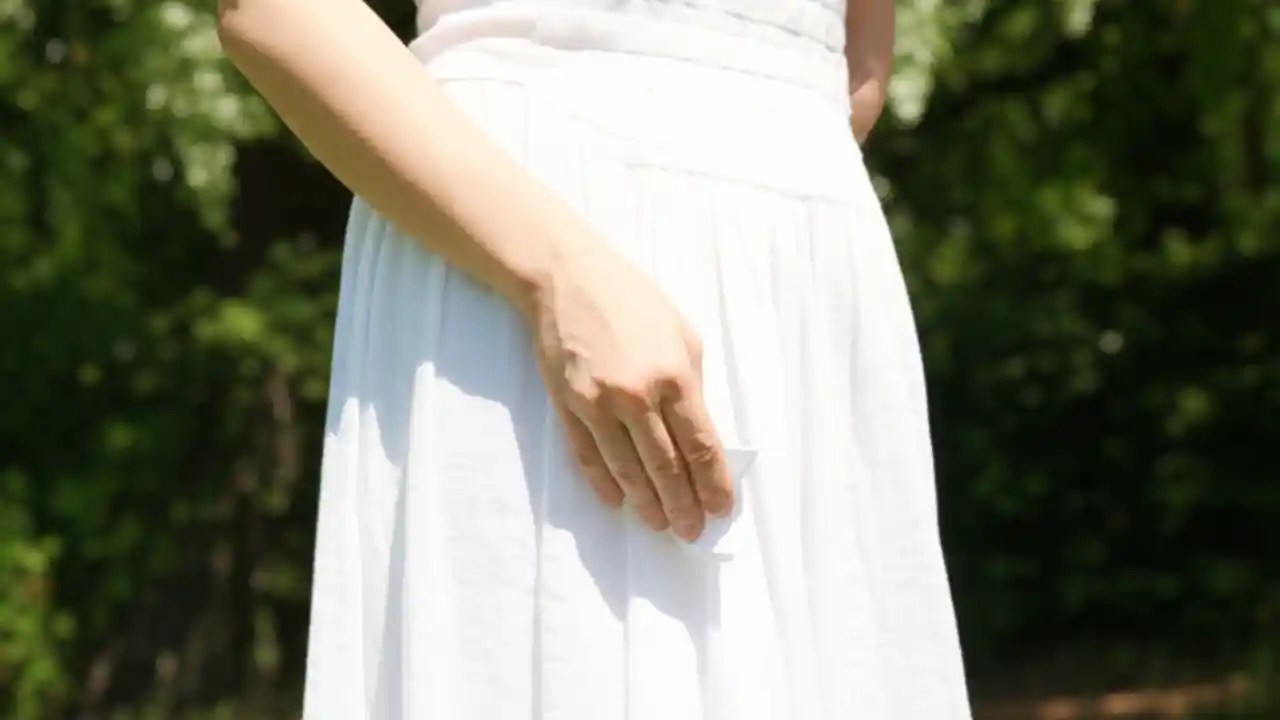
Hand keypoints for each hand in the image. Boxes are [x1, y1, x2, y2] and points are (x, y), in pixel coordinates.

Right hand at [528, 243, 734, 541]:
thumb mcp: (681, 335)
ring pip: (627, 470)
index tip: (721, 509)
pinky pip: (588, 456)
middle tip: (691, 532)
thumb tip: (697, 433)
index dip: (712, 483)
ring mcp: (598, 405)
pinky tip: (618, 502)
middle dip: (682, 505)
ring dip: (646, 503)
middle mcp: (637, 397)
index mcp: (675, 377)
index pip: (700, 446)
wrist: (566, 278)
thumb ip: (692, 385)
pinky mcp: (568, 406)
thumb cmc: (632, 301)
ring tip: (659, 525)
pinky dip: (604, 483)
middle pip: (665, 467)